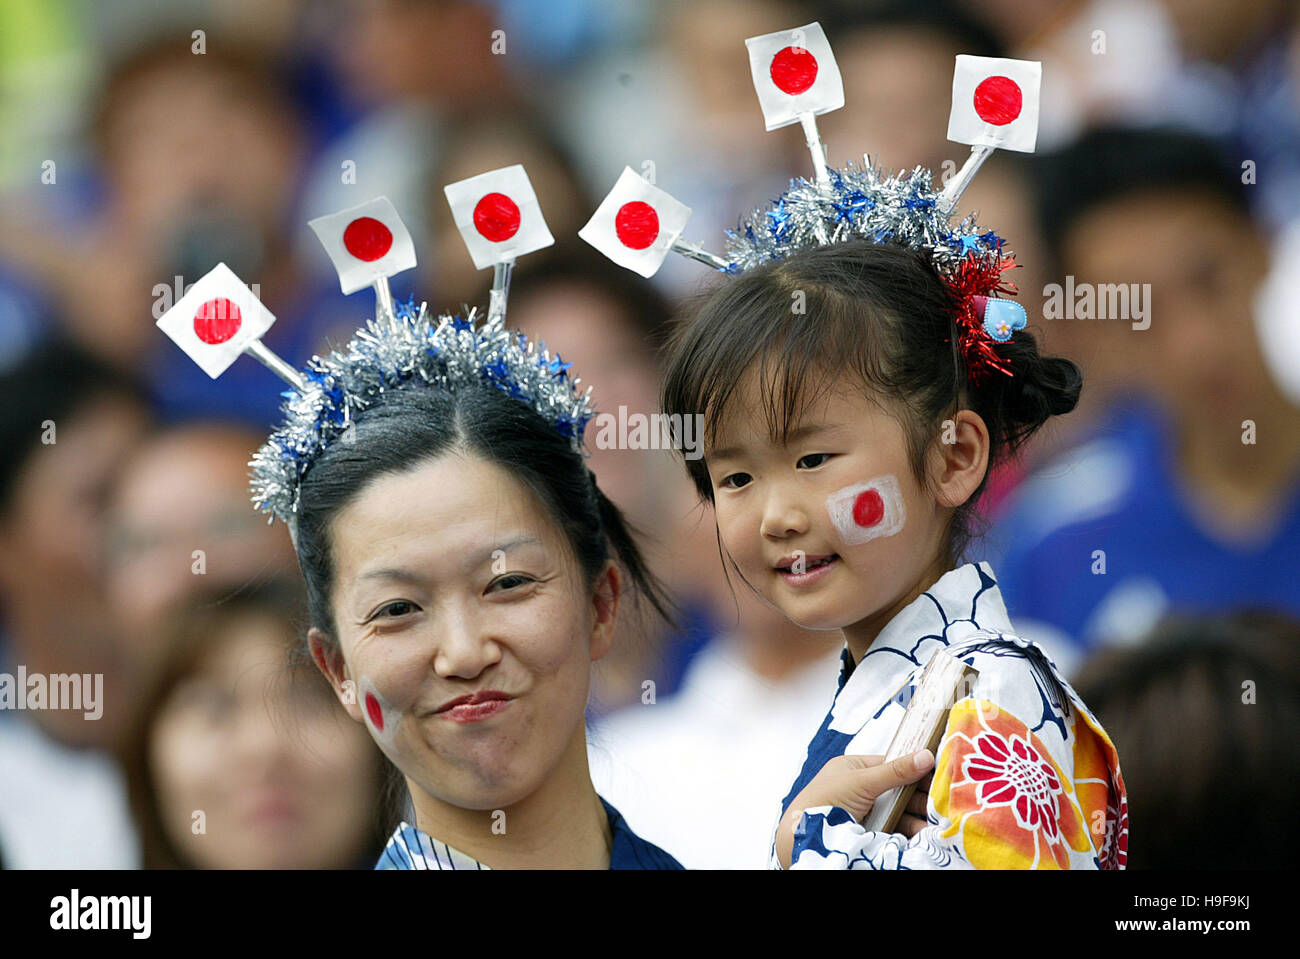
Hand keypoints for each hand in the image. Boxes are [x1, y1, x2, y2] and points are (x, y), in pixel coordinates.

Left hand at [775, 749, 935, 868]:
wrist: (805, 837)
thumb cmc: (826, 800)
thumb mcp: (862, 781)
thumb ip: (895, 771)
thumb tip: (926, 755)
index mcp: (854, 768)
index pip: (891, 764)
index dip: (914, 770)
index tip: (938, 775)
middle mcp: (860, 787)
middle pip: (897, 790)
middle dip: (918, 797)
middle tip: (941, 801)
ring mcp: (864, 810)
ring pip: (897, 810)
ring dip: (916, 816)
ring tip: (935, 821)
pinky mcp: (867, 830)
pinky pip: (892, 827)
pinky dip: (907, 829)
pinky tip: (921, 832)